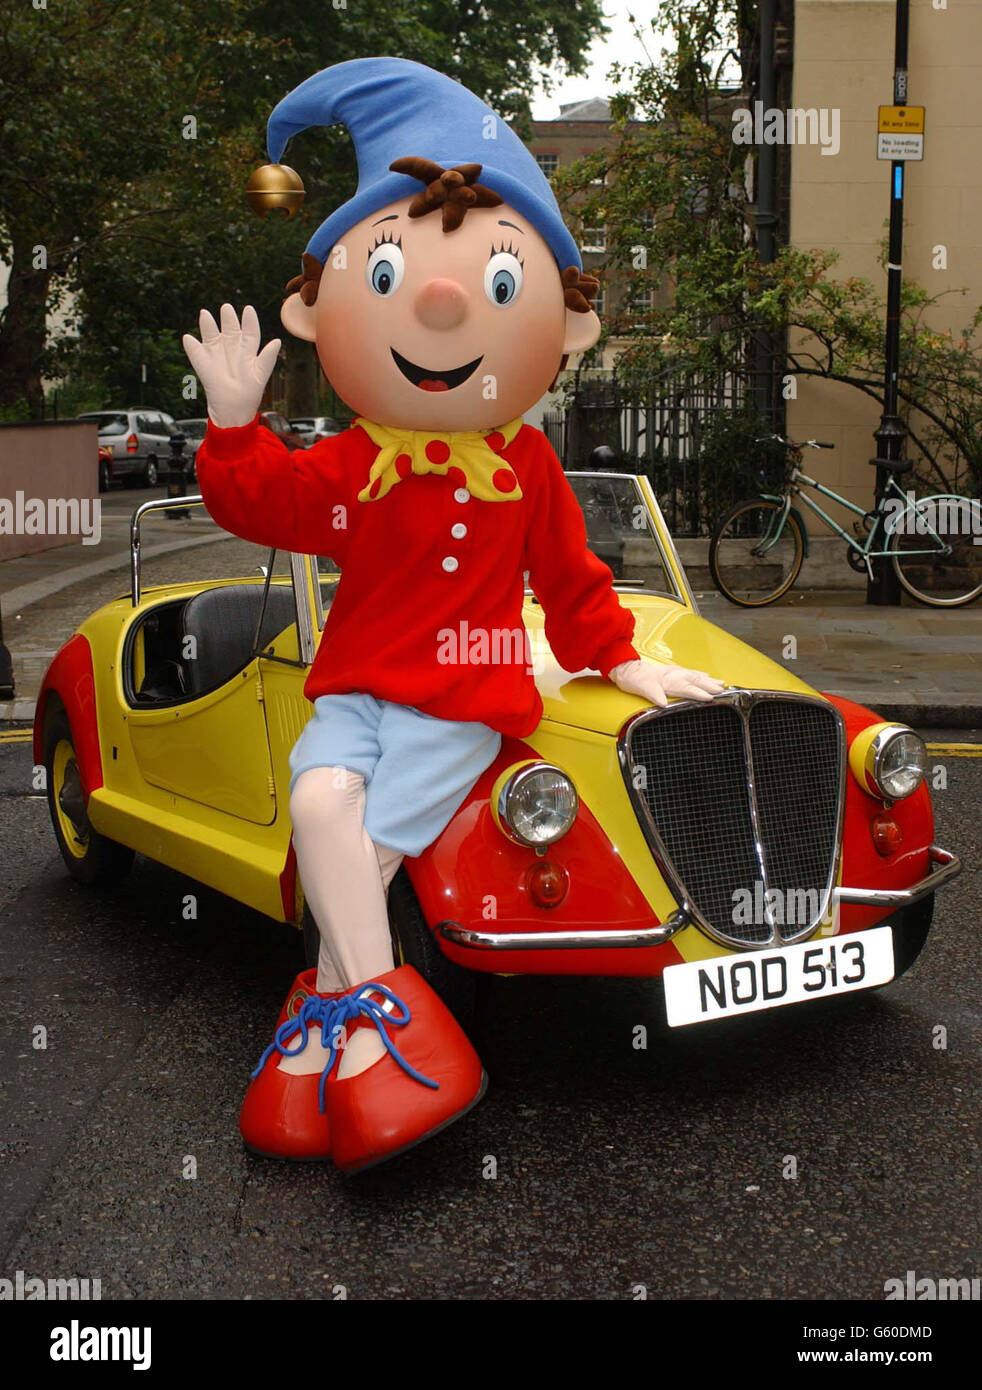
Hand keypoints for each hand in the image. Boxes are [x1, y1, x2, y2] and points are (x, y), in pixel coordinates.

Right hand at [182, 303, 280, 429]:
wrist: (233, 411)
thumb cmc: (250, 394)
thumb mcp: (261, 376)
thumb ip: (268, 359)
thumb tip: (277, 341)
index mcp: (248, 351)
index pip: (250, 332)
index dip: (249, 320)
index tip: (248, 309)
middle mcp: (232, 349)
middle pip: (230, 329)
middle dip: (228, 318)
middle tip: (226, 308)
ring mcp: (216, 355)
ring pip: (211, 335)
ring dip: (208, 325)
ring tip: (205, 314)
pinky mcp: (203, 364)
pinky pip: (196, 352)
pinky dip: (191, 346)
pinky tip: (189, 339)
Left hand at [609, 658, 724, 708]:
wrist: (627, 669)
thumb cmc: (635, 679)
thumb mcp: (642, 688)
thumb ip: (654, 694)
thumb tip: (662, 703)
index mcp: (669, 679)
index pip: (687, 688)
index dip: (699, 693)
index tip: (711, 697)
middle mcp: (674, 675)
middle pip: (696, 681)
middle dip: (711, 686)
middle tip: (724, 691)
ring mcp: (675, 672)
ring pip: (696, 676)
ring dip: (709, 680)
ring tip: (722, 684)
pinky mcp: (673, 672)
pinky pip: (691, 673)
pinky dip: (701, 675)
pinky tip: (706, 676)